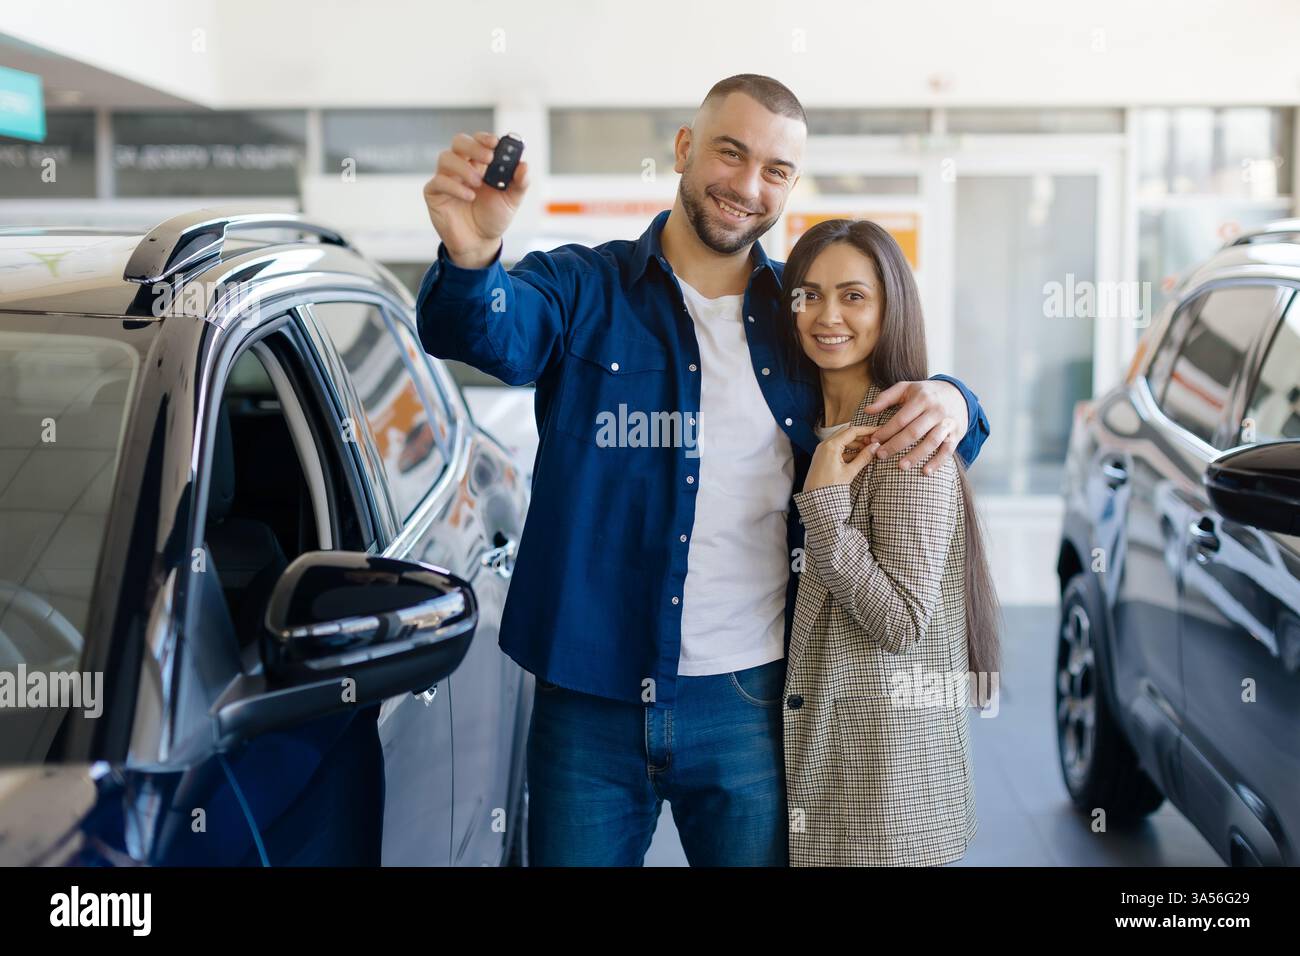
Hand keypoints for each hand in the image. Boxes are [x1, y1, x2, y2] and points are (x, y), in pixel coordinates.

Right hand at [422, 131, 530, 268]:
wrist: (479, 243)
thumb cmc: (493, 217)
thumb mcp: (511, 200)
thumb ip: (519, 183)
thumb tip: (524, 165)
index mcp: (479, 164)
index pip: (478, 141)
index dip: (484, 138)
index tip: (495, 142)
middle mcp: (461, 167)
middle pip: (459, 142)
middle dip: (473, 146)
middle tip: (488, 158)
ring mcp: (446, 178)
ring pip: (445, 158)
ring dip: (464, 167)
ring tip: (478, 183)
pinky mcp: (434, 194)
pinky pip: (438, 182)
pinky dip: (454, 187)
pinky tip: (469, 197)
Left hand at [804, 425, 878, 492]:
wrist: (814, 500)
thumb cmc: (828, 488)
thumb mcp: (850, 472)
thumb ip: (863, 458)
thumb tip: (874, 447)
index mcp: (831, 446)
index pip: (852, 431)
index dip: (867, 430)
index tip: (878, 431)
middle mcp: (824, 445)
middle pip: (846, 434)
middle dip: (861, 436)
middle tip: (874, 441)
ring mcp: (822, 451)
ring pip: (842, 441)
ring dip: (855, 444)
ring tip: (868, 450)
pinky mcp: (822, 457)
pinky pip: (837, 449)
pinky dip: (848, 450)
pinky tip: (858, 456)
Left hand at [865, 380, 966, 474]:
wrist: (958, 394)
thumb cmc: (925, 393)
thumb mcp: (906, 388)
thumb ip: (886, 398)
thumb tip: (867, 411)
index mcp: (921, 399)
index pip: (901, 419)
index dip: (886, 431)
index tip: (873, 441)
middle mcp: (935, 411)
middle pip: (914, 432)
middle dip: (896, 445)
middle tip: (881, 456)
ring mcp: (947, 423)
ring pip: (931, 442)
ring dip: (916, 456)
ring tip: (901, 467)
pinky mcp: (956, 434)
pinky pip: (947, 451)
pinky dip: (937, 462)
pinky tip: (925, 472)